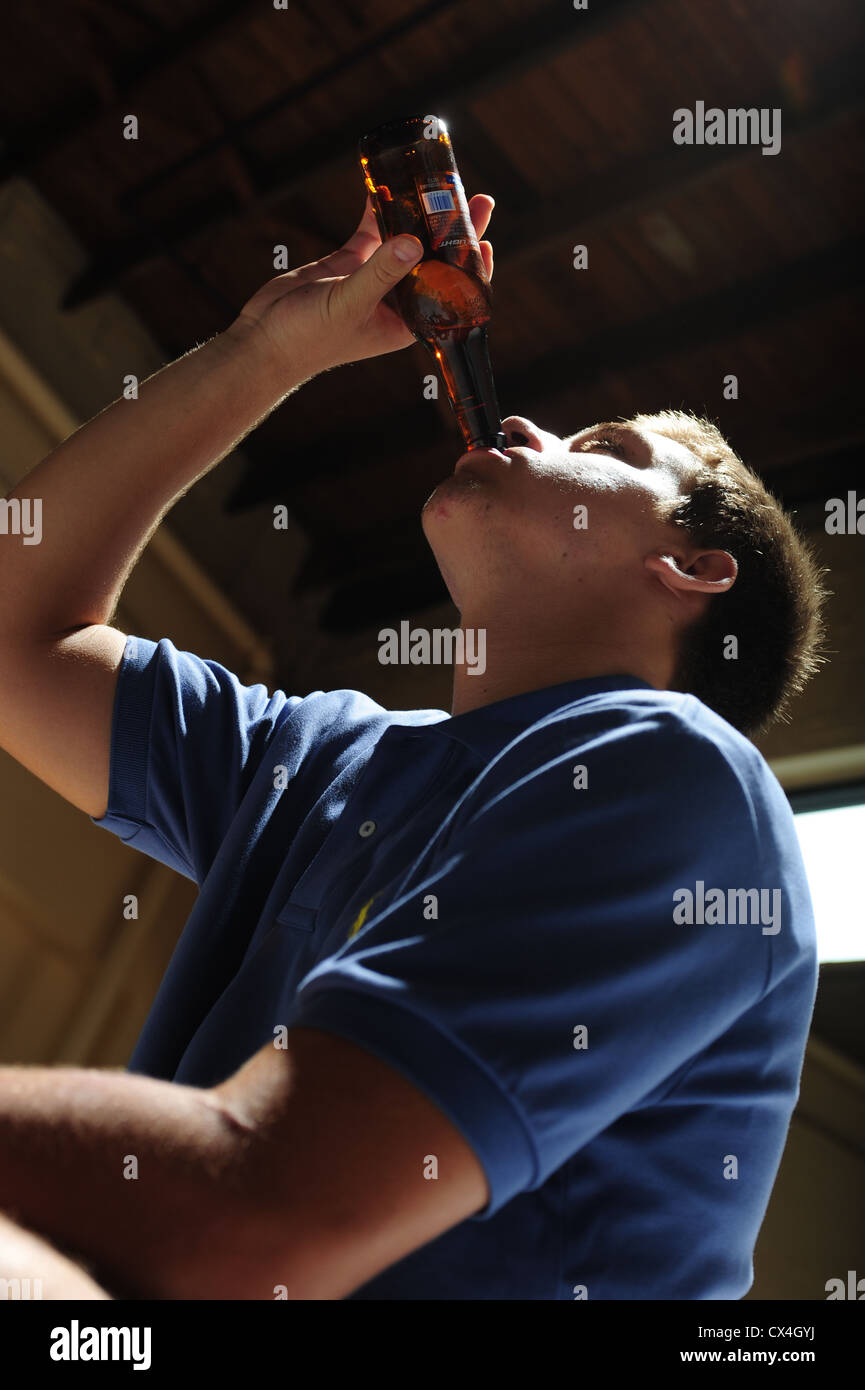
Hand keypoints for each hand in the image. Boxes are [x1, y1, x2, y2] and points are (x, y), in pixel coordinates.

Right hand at [226, 193, 494, 375]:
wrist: (264, 340)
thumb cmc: (308, 338)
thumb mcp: (349, 304)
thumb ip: (381, 273)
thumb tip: (415, 243)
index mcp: (406, 322)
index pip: (450, 294)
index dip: (471, 268)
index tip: (484, 240)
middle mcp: (397, 301)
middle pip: (436, 261)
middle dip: (455, 231)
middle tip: (479, 198)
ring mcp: (375, 279)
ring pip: (408, 242)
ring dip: (423, 215)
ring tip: (442, 184)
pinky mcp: (351, 262)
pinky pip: (375, 231)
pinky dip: (382, 208)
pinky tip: (390, 185)